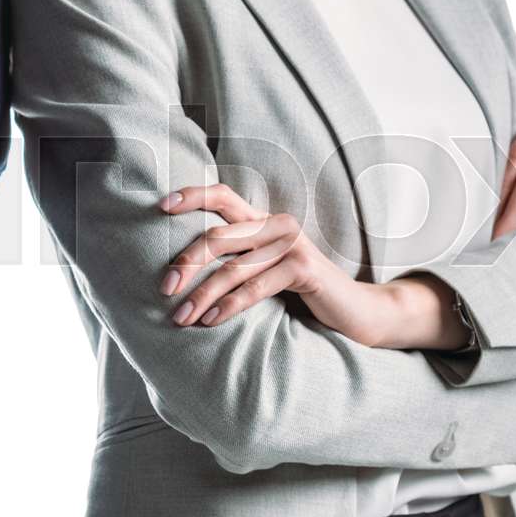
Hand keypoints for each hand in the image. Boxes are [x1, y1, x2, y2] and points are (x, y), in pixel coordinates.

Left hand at [156, 184, 397, 345]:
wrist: (355, 309)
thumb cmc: (300, 292)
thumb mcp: (264, 269)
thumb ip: (235, 260)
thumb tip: (179, 271)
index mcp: (262, 220)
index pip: (223, 196)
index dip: (192, 196)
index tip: (160, 206)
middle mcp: (276, 225)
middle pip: (218, 236)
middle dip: (186, 262)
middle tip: (164, 288)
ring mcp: (292, 244)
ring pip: (233, 268)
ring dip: (202, 295)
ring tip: (180, 318)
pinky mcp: (304, 268)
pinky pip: (256, 287)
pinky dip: (229, 306)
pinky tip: (210, 320)